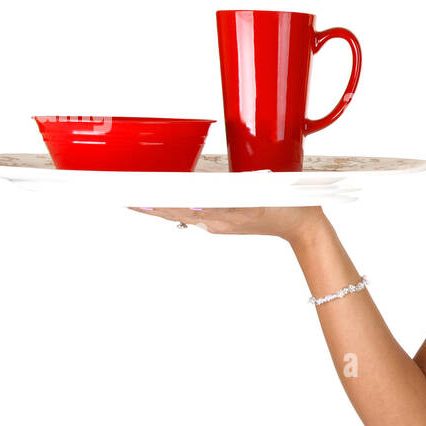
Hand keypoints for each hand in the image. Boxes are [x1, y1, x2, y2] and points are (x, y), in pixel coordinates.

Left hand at [126, 206, 325, 242]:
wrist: (304, 226)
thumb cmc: (288, 207)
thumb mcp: (261, 199)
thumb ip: (228, 201)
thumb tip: (194, 204)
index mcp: (222, 216)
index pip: (179, 208)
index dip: (155, 204)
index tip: (133, 200)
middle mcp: (216, 222)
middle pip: (174, 212)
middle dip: (148, 205)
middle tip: (122, 198)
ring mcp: (219, 223)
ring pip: (182, 213)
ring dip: (159, 207)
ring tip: (135, 200)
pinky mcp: (224, 221)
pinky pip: (194, 214)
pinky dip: (176, 208)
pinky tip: (165, 203)